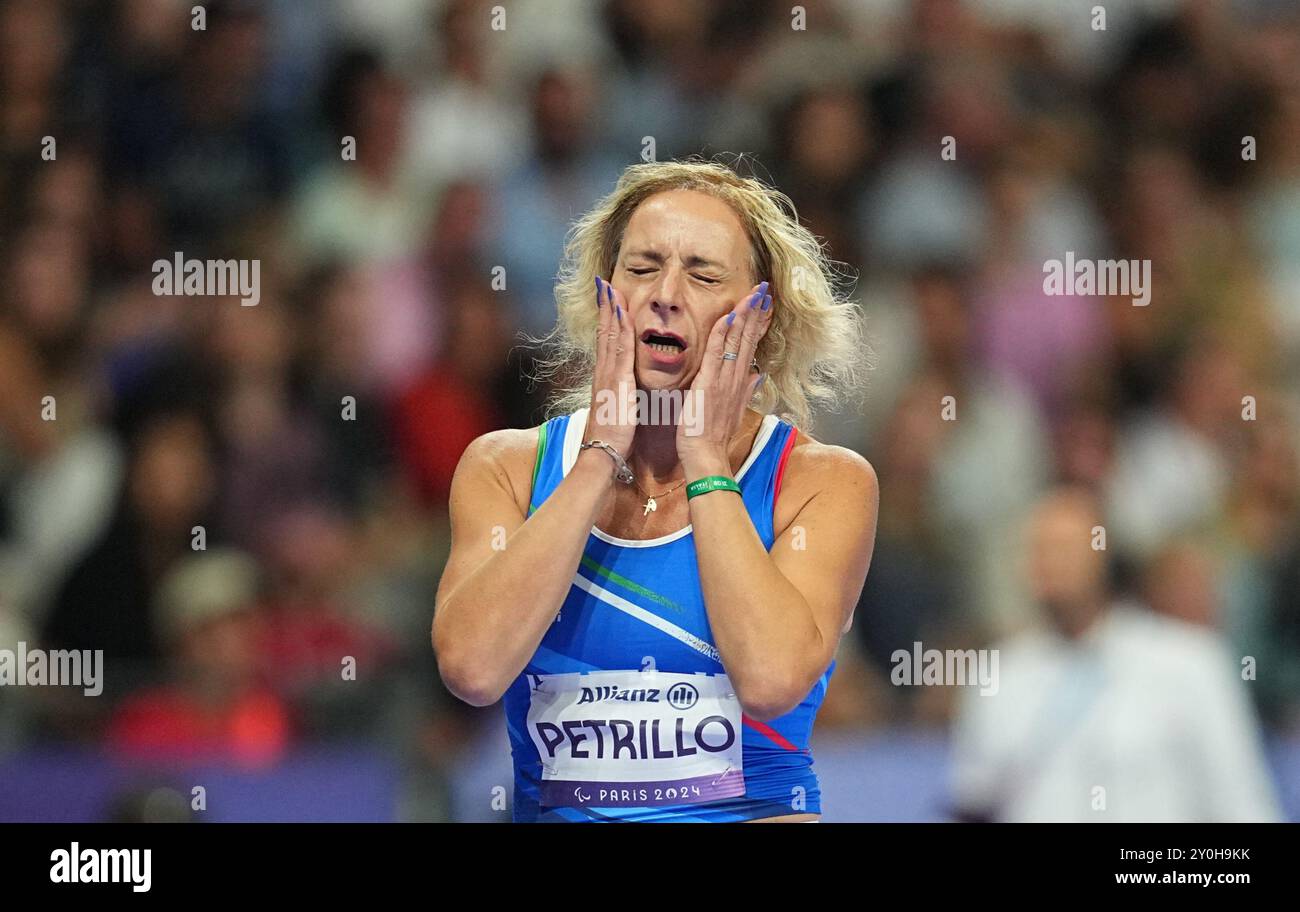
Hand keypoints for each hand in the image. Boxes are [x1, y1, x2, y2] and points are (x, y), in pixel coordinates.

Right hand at [584, 276, 637, 455]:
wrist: (604, 453)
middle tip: (603, 282)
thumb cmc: (615, 436)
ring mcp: (608, 374)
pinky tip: (621, 311)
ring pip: (609, 334)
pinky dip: (619, 327)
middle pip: (604, 331)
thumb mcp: (620, 409)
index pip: (606, 342)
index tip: (608, 299)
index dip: (607, 319)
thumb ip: (623, 395)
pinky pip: (619, 348)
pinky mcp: (617, 380)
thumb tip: (628, 389)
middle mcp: (604, 372)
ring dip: (610, 309)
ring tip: (609, 286)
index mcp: (606, 378)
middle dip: (604, 306)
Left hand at [677, 281, 771, 472]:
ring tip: (754, 293)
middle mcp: (736, 378)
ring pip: (737, 340)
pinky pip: (716, 353)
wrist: (706, 457)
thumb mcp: (733, 411)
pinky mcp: (709, 384)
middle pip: (748, 338)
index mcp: (739, 383)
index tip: (765, 304)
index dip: (758, 324)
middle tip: (764, 289)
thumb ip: (746, 391)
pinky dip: (722, 333)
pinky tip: (728, 315)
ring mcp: (724, 380)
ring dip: (745, 315)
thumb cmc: (713, 437)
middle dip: (757, 312)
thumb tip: (758, 376)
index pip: (750, 346)